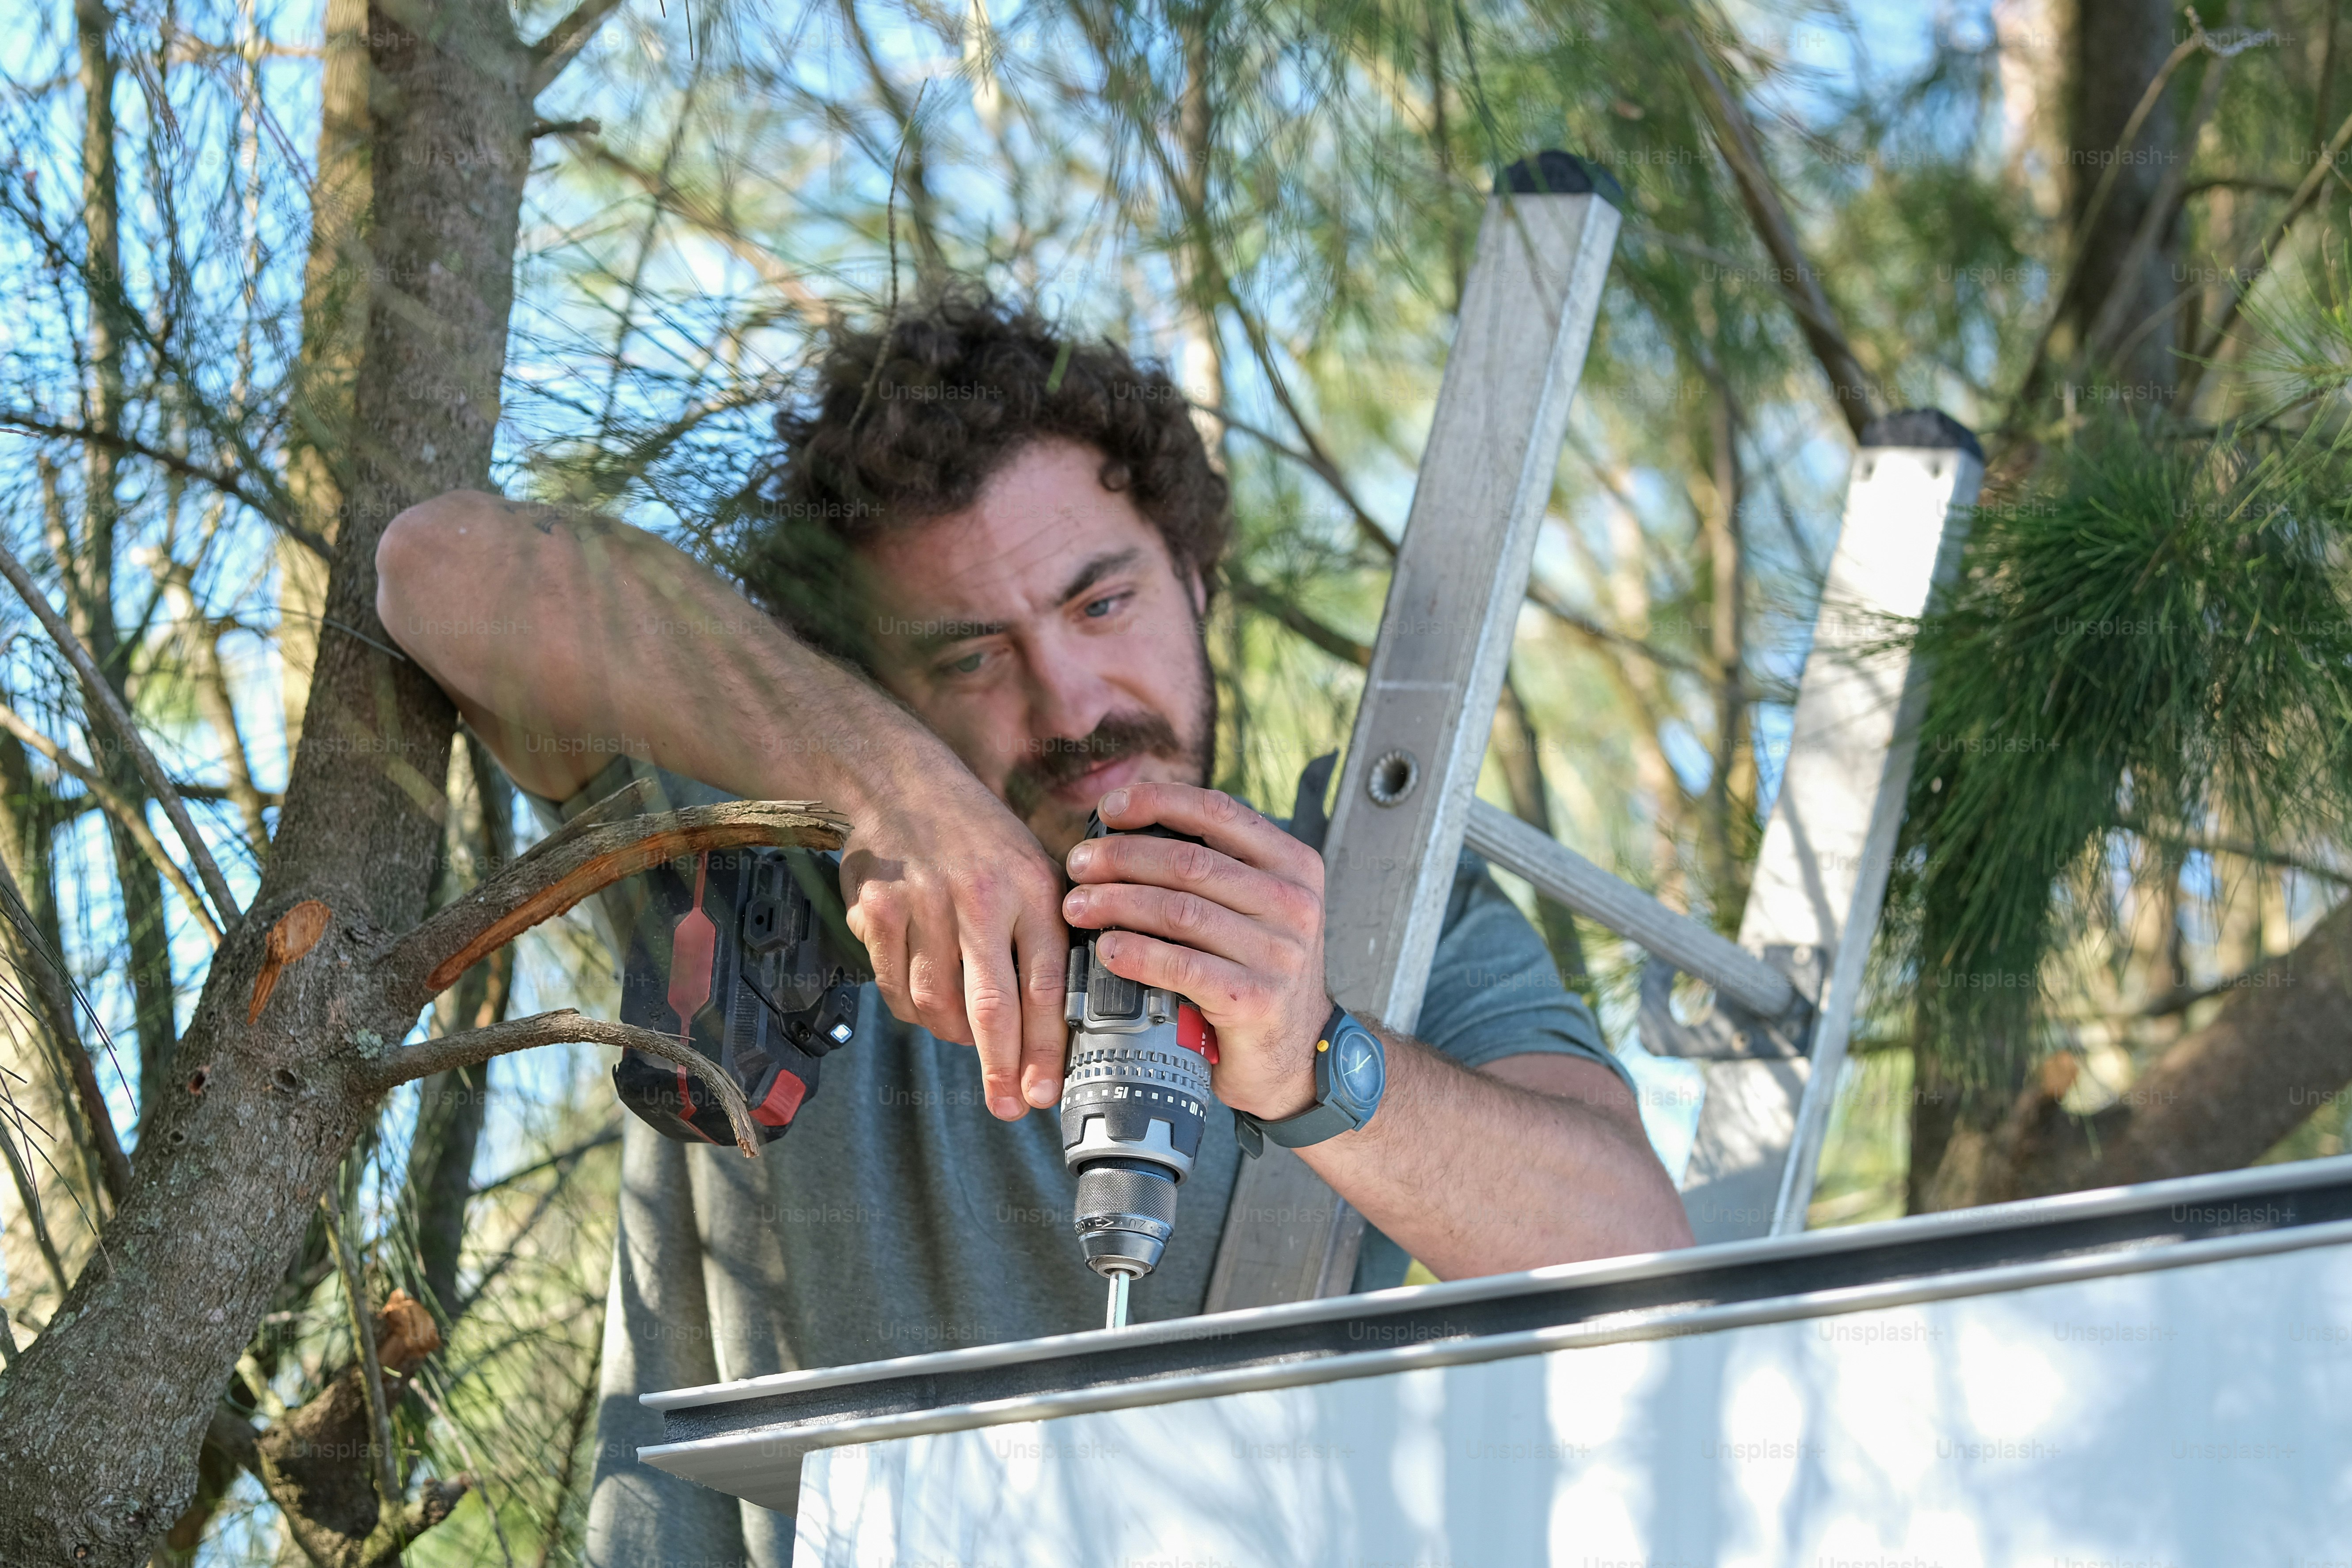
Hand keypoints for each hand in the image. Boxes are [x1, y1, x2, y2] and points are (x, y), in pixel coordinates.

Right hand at [834, 731, 1070, 1119]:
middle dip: (1000, 1068)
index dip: (1046, 1047)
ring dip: (952, 1034)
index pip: (1046, 984)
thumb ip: (1050, 937)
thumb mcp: (1034, 870)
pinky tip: (926, 999)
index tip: (1045, 1092)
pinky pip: (894, 986)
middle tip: (1008, 1107)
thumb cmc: (981, 839)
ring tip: (966, 1035)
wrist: (901, 780)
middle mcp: (981, 896)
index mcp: (1032, 888)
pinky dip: (911, 1006)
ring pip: (936, 1003)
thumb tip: (1066, 1025)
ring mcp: (925, 902)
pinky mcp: (877, 908)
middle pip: (990, 1006)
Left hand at [1060, 782, 1328, 1120]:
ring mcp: (1278, 953)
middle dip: (1121, 857)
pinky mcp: (1254, 999)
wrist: (1296, 1055)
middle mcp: (1293, 903)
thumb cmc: (1258, 971)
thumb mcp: (1258, 907)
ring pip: (1177, 911)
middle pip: (1188, 862)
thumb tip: (1129, 829)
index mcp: (1294, 865)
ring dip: (1115, 902)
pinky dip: (1135, 953)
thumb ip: (1216, 868)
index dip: (1158, 800)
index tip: (1109, 808)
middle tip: (1077, 864)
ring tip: (1076, 905)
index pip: (1219, 812)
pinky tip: (1105, 948)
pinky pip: (1179, 965)